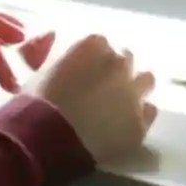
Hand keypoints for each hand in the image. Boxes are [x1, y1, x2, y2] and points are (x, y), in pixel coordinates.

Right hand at [23, 34, 157, 163]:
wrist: (46, 141)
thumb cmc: (36, 105)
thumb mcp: (42, 71)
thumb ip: (60, 58)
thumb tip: (59, 50)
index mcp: (94, 46)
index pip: (102, 44)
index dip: (95, 58)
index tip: (86, 70)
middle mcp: (119, 63)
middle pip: (126, 58)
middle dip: (116, 70)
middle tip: (103, 87)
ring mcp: (133, 92)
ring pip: (146, 80)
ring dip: (135, 88)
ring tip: (121, 103)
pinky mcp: (140, 122)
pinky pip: (150, 111)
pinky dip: (140, 115)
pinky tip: (125, 124)